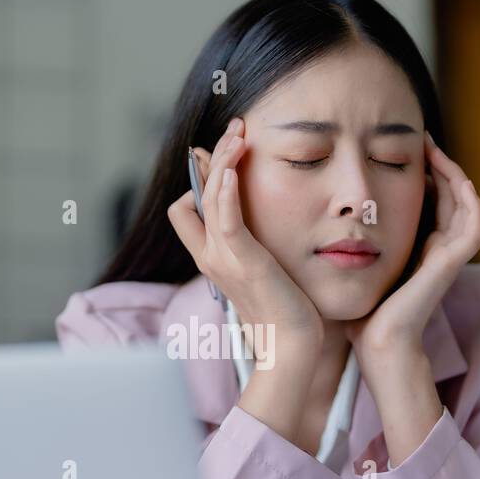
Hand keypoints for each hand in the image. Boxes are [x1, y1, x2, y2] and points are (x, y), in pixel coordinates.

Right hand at [167, 117, 322, 346]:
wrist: (292, 350)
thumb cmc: (288, 316)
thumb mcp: (267, 274)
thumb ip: (259, 250)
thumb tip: (267, 228)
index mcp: (214, 258)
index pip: (187, 208)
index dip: (202, 179)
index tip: (227, 154)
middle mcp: (211, 256)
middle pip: (194, 193)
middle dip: (213, 156)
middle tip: (238, 127)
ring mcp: (223, 259)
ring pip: (208, 196)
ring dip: (223, 159)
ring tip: (240, 133)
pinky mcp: (244, 262)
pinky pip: (225, 219)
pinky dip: (226, 191)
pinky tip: (234, 169)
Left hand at [346, 131, 479, 367]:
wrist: (377, 344)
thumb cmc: (362, 313)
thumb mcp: (356, 264)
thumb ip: (354, 242)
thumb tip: (329, 215)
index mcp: (420, 248)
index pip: (430, 199)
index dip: (422, 172)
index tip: (402, 146)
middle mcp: (438, 249)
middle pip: (450, 194)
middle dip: (437, 164)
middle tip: (421, 137)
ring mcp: (449, 255)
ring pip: (466, 202)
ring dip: (454, 172)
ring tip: (433, 147)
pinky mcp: (453, 262)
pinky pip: (474, 222)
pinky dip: (468, 196)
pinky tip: (450, 174)